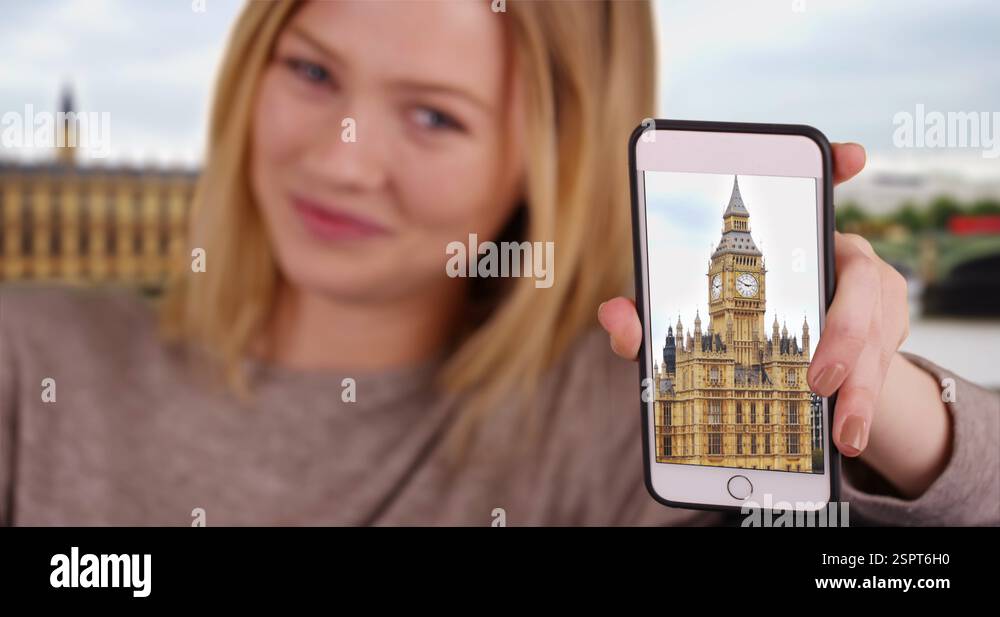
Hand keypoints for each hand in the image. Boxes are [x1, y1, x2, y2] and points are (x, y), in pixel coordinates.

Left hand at [598, 142, 898, 457]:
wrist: (806, 369)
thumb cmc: (736, 334)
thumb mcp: (687, 331)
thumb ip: (652, 324)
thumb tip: (612, 313)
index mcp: (790, 241)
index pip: (816, 189)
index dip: (832, 168)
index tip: (848, 156)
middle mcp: (838, 257)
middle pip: (860, 278)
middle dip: (844, 329)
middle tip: (819, 379)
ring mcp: (873, 293)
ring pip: (878, 330)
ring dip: (860, 384)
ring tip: (841, 431)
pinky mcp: (890, 331)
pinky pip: (887, 362)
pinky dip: (869, 402)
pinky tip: (849, 433)